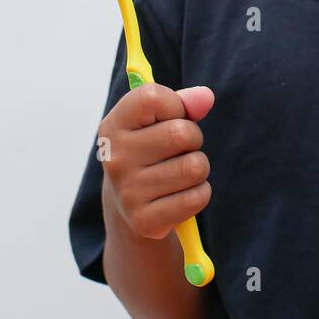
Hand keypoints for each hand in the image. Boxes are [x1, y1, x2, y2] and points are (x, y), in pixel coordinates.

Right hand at [98, 83, 213, 240]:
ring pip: (195, 166)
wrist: (129, 202)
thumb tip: (205, 97)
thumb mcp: (159, 120)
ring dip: (198, 167)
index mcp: (112, 127)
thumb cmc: (151, 149)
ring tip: (178, 171)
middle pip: (183, 133)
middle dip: (193, 138)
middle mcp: (115, 159)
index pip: (153, 97)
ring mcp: (128, 192)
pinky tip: (179, 194)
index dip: (175, 104)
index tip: (170, 117)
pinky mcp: (145, 221)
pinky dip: (199, 193)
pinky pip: (198, 196)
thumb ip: (184, 102)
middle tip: (178, 150)